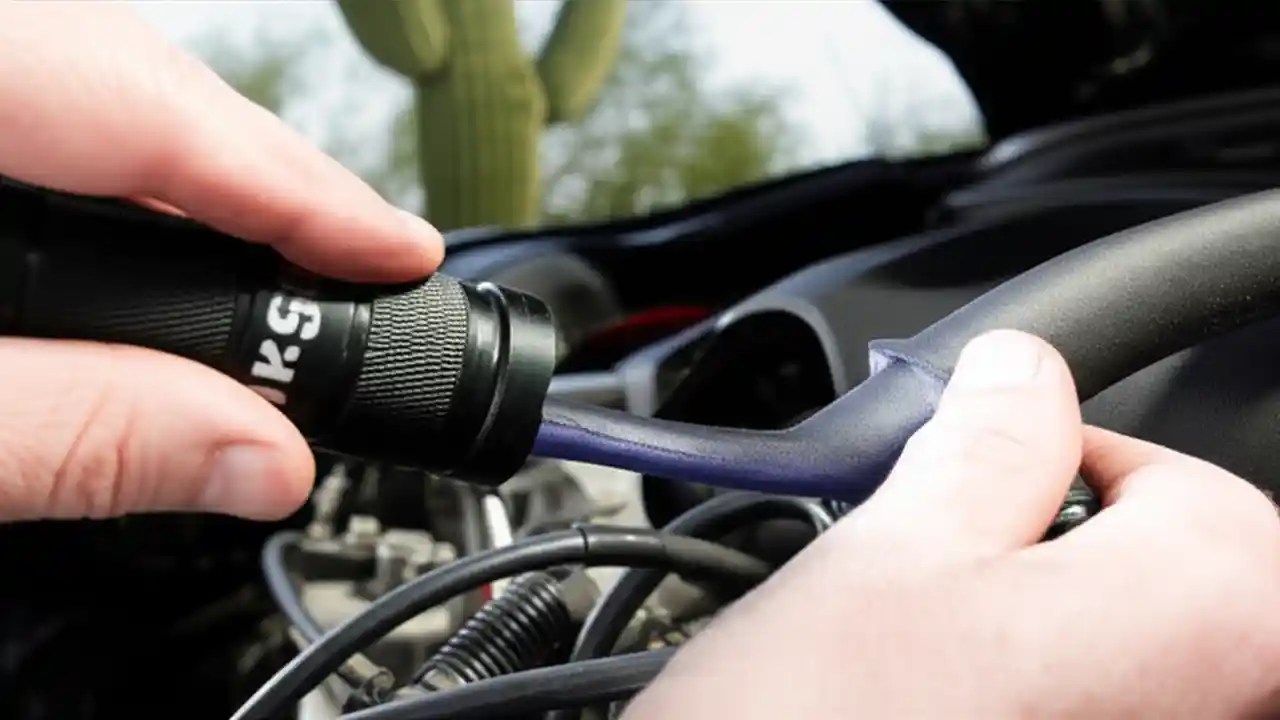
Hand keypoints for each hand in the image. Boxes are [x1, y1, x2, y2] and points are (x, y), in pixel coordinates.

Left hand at [0, 4, 443, 521]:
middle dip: (270, 185)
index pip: (158, 106)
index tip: (400, 254)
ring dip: (196, 183)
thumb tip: (258, 458)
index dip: (304, 190)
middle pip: (145, 80)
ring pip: (97, 84)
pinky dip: (117, 176)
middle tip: (362, 273)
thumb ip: (75, 438)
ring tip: (270, 269)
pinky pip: (40, 95)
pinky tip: (142, 245)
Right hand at [625, 330, 1279, 718]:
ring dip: (1046, 618)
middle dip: (1057, 542)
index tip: (976, 472)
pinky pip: (1100, 700)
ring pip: (1133, 645)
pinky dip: (1039, 682)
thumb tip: (1016, 372)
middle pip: (1174, 569)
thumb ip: (983, 440)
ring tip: (933, 650)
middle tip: (943, 567)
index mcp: (1208, 614)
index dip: (1059, 456)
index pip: (1184, 477)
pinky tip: (952, 701)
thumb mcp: (887, 552)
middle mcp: (1221, 703)